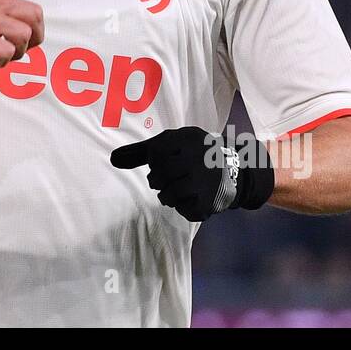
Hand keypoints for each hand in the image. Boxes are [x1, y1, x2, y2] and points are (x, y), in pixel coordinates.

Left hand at [111, 126, 273, 221]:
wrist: (238, 169)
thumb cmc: (196, 154)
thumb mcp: (173, 143)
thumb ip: (142, 151)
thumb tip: (112, 159)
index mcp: (188, 139)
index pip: (155, 152)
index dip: (155, 160)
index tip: (163, 160)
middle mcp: (197, 159)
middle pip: (158, 176)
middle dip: (158, 180)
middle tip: (168, 178)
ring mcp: (204, 182)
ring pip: (168, 195)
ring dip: (168, 195)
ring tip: (178, 188)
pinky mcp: (209, 202)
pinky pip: (184, 210)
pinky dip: (183, 206)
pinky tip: (192, 197)